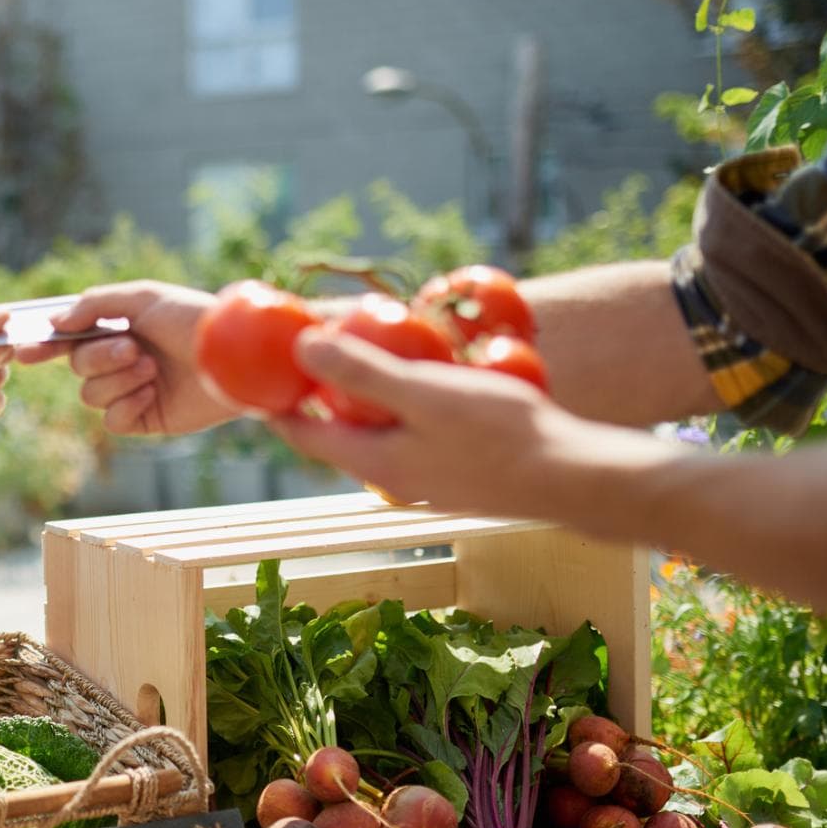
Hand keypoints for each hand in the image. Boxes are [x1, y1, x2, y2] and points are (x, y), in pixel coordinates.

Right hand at [13, 281, 235, 435]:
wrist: (234, 357)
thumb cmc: (193, 320)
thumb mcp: (144, 298)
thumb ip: (95, 305)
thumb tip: (55, 323)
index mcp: (118, 329)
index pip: (70, 339)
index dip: (45, 345)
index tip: (24, 350)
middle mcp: (122, 361)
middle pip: (78, 368)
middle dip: (100, 358)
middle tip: (133, 349)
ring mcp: (133, 391)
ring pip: (91, 396)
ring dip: (118, 381)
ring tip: (152, 369)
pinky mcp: (148, 419)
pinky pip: (113, 421)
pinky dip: (127, 405)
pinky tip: (152, 393)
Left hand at [267, 329, 673, 517]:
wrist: (575, 478)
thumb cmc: (498, 432)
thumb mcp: (423, 392)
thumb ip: (361, 373)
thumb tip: (301, 348)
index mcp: (371, 461)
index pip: (302, 433)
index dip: (273, 404)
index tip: (251, 375)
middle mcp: (391, 477)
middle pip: (336, 435)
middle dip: (316, 399)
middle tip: (301, 359)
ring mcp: (426, 479)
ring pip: (376, 435)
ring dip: (362, 402)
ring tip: (357, 361)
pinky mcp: (458, 474)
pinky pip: (413, 435)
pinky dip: (403, 408)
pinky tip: (421, 381)